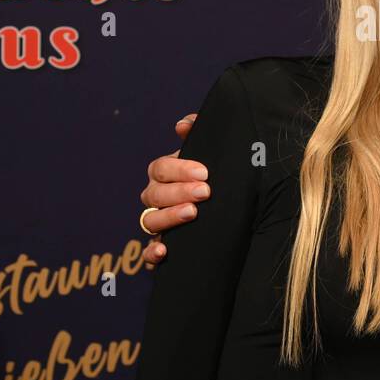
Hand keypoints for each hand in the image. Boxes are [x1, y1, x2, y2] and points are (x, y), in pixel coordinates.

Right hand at [140, 113, 209, 268]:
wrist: (231, 209)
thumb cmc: (214, 175)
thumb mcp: (211, 152)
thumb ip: (199, 132)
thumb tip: (183, 125)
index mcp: (164, 174)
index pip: (160, 169)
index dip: (179, 169)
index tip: (204, 172)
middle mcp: (156, 198)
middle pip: (154, 195)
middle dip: (178, 192)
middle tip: (205, 192)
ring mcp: (157, 223)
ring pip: (149, 221)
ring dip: (168, 218)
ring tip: (192, 213)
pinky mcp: (162, 247)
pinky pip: (148, 254)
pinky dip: (151, 254)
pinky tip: (164, 251)